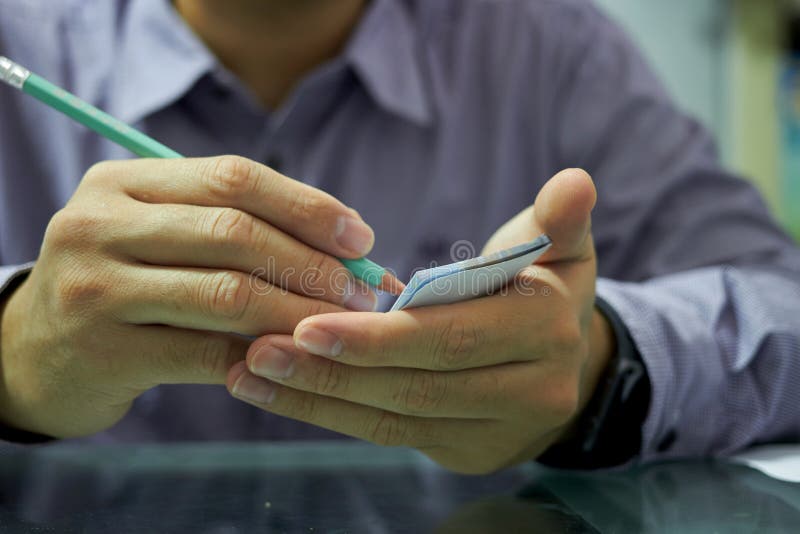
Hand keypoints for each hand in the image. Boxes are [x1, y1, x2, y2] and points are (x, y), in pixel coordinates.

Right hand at [0, 156, 392, 437]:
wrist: (34, 352)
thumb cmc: (125, 285)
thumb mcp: (162, 236)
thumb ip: (236, 228)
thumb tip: (347, 245)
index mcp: (123, 182)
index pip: (233, 177)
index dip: (307, 206)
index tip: (360, 238)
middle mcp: (99, 223)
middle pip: (235, 231)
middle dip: (312, 263)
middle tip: (360, 292)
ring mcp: (95, 287)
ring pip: (226, 293)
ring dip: (298, 313)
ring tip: (340, 326)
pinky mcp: (102, 350)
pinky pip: (205, 351)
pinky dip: (261, 354)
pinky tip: (293, 358)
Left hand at [228, 169, 613, 473]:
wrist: (566, 364)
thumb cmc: (544, 291)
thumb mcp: (560, 250)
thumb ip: (557, 220)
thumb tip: (574, 181)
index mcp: (548, 330)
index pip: (452, 336)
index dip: (381, 336)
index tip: (310, 322)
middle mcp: (531, 391)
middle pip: (419, 384)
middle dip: (336, 371)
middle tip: (260, 347)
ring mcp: (497, 432)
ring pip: (396, 416)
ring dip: (319, 397)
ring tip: (250, 371)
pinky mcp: (464, 453)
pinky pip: (390, 433)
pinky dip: (332, 415)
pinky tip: (281, 393)